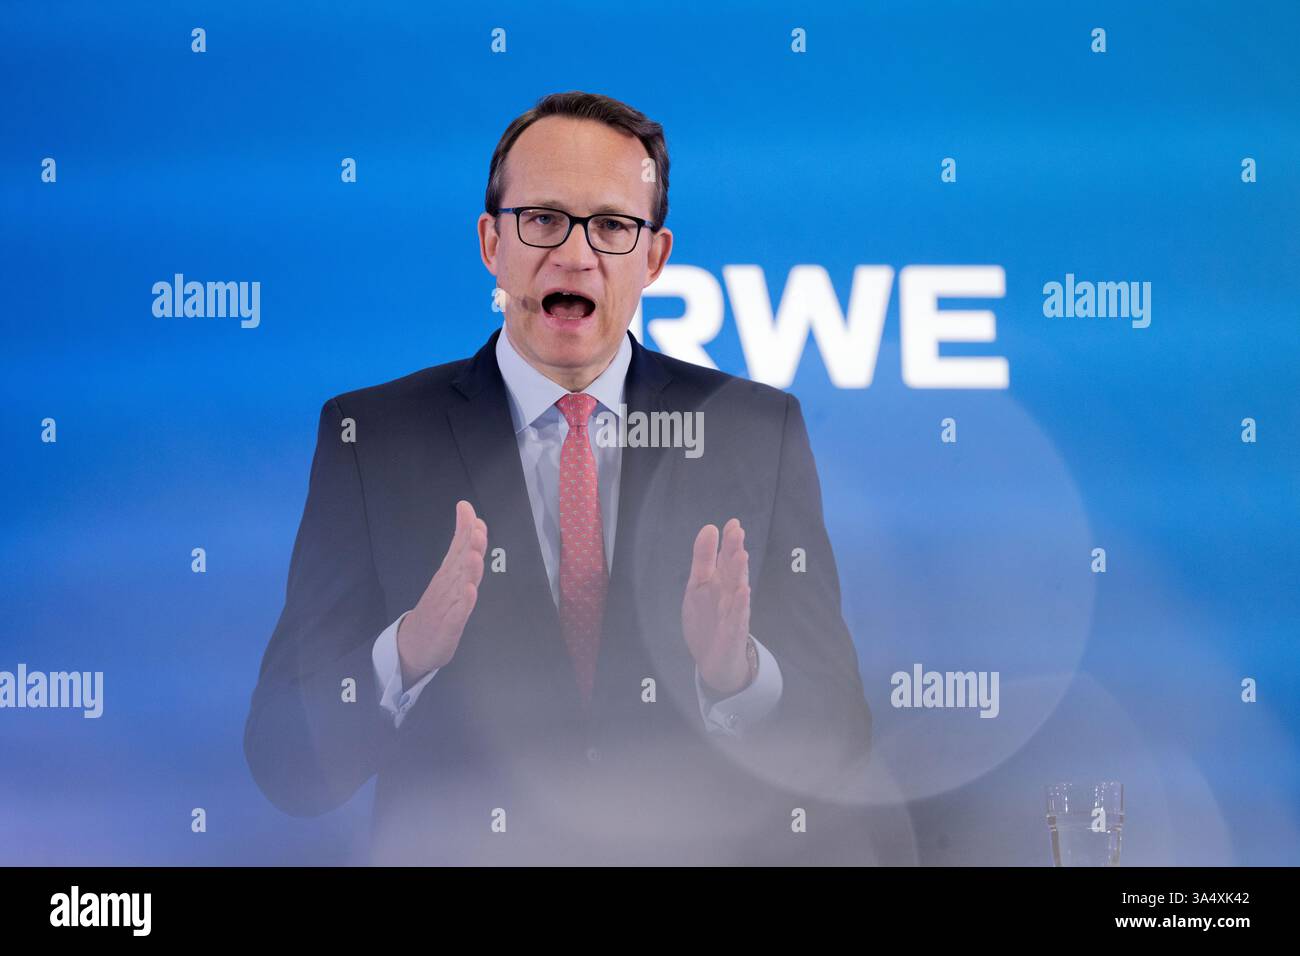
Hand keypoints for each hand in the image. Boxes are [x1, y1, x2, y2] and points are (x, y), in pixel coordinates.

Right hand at [396, 500, 487, 687]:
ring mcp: (447, 607)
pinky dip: (463, 604)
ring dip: (468, 571)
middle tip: (476, 528)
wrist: (412, 646)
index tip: (466, 507)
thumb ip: (461, 551)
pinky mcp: (448, 627)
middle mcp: (447, 587)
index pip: (458, 547)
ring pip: (459, 586)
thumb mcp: (449, 578)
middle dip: (469, 545)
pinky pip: (457, 615)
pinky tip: (469, 593)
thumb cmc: (436, 609)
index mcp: (448, 575)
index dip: (464, 528)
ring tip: (474, 556)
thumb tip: (472, 524)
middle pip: (460, 564)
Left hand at [682, 517, 751, 696]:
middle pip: (732, 569)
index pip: (725, 557)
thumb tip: (709, 527)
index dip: (728, 541)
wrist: (714, 660)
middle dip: (734, 550)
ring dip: (740, 573)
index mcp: (720, 581)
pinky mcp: (733, 633)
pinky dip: (740, 605)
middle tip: (737, 531)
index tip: (732, 522)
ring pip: (737, 590)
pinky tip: (744, 592)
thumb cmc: (709, 618)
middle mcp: (729, 594)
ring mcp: (733, 612)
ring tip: (742, 555)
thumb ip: (703, 558)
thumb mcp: (699, 585)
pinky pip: (738, 617)